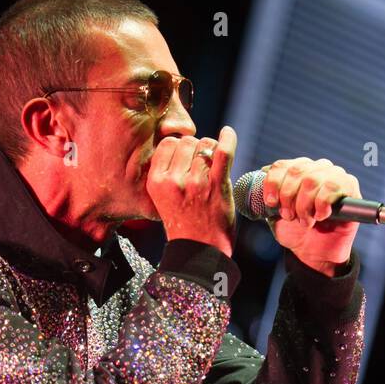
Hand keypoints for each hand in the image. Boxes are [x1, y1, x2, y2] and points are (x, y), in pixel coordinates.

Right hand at [146, 127, 237, 255]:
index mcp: (156, 182)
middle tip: (200, 168)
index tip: (185, 160)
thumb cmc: (183, 223)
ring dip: (211, 151)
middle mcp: (173, 180)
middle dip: (195, 150)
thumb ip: (166, 172)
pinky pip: (223, 152)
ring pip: (205, 145)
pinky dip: (228, 139)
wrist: (200, 250)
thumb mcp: (162, 198)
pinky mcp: (216, 185)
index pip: (168, 144)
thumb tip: (180, 142)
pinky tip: (228, 133)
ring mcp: (196, 182)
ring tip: (211, 169)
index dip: (179, 148)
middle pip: (187, 142)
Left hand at [261, 157, 360, 267]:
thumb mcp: (274, 215)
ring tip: (305, 221)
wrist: (315, 253)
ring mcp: (335, 176)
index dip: (273, 183)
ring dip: (304, 205)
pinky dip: (321, 205)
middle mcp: (317, 168)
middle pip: (296, 171)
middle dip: (288, 197)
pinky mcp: (351, 188)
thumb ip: (266, 199)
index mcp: (298, 170)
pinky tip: (320, 216)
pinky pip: (332, 188)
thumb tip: (257, 182)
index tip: (271, 203)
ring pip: (312, 180)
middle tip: (289, 216)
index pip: (282, 165)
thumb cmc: (296, 232)